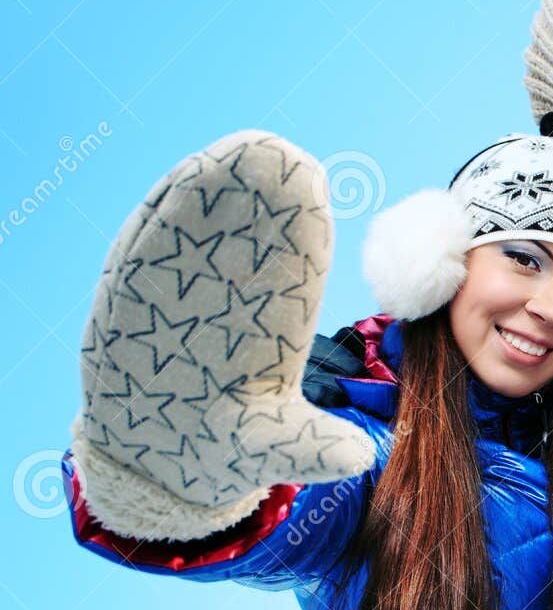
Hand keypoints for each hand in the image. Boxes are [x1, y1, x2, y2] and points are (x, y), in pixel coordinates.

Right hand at [71, 130, 375, 540]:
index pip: (297, 263)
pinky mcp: (133, 291)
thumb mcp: (271, 450)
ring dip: (212, 187)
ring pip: (199, 227)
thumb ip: (310, 447)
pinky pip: (145, 246)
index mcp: (278, 320)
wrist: (157, 458)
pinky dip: (160, 216)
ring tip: (228, 155)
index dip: (304, 228)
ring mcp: (182, 287)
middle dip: (262, 191)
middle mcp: (234, 294)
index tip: (315, 186)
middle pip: (251, 231)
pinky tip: (179, 185)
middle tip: (274, 152)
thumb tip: (362, 456)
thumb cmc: (229, 445)